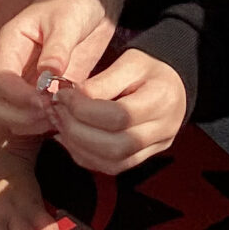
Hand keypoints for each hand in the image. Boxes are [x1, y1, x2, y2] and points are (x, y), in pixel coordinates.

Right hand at [0, 0, 128, 135]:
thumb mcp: (68, 20)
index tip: (46, 101)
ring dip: (35, 124)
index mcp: (10, 44)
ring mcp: (29, 82)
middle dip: (23, 116)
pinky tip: (72, 116)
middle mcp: (14, 66)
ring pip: (14, 118)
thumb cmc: (77, 0)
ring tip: (64, 114)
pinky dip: (49, 124)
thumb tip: (47, 78)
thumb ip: (57, 50)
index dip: (19, 98)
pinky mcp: (47, 92)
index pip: (1, 82)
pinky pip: (38, 118)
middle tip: (54, 112)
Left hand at [49, 51, 185, 173]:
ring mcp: (154, 148)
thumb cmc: (149, 69)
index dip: (83, 109)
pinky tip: (70, 137)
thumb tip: (70, 99)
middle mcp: (163, 130)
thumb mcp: (129, 62)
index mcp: (162, 100)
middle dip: (76, 130)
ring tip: (60, 122)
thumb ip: (101, 82)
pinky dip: (84, 155)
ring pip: (111, 163)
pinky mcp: (142, 158)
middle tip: (56, 110)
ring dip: (77, 145)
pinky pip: (110, 167)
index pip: (119, 116)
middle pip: (114, 146)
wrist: (172, 84)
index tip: (62, 94)